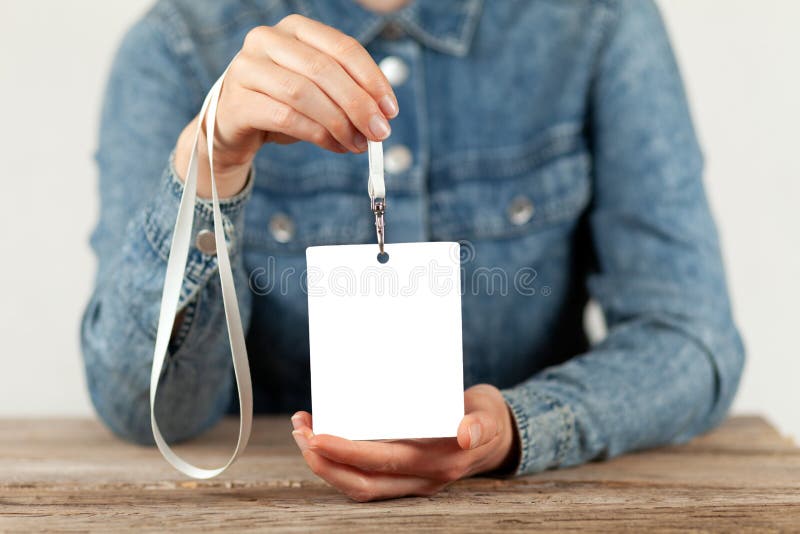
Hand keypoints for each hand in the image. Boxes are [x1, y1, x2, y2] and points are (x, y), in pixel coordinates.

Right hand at [174, 14, 398, 197]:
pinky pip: (285, 117)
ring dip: (339, 123)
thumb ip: (348, 95)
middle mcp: (268, 39)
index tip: (390, 110)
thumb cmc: (282, 105)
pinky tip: (335, 146)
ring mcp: (247, 67)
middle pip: (324, 69)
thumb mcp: (320, 93)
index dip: (372, 79)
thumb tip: (382, 116)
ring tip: (358, 144)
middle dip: (358, 104)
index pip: (342, 47)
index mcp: (295, 28)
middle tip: (379, 132)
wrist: (234, 128)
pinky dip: (317, 135)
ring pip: (304, 93)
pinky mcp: (237, 101)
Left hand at [290, 384, 518, 501]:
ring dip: (326, 465)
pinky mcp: (404, 476)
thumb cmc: (487, 417)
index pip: (384, 462)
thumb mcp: (489, 414)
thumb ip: (480, 423)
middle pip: (363, 482)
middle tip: (300, 433)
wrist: (499, 437)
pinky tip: (321, 437)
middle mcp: (421, 478)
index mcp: (438, 461)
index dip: (348, 453)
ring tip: (303, 432)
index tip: (319, 435)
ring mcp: (411, 481)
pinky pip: (366, 478)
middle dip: (325, 461)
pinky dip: (338, 462)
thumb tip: (465, 434)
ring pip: (360, 485)